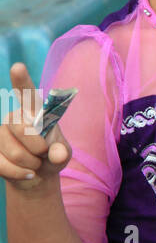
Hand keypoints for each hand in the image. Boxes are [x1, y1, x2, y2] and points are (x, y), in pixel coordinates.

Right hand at [0, 63, 71, 191]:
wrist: (37, 175)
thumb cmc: (51, 157)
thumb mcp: (63, 154)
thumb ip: (62, 152)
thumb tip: (57, 154)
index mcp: (33, 111)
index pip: (27, 93)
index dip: (21, 80)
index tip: (18, 67)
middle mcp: (14, 118)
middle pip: (24, 130)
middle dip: (40, 149)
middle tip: (44, 154)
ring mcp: (1, 133)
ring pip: (16, 152)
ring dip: (31, 165)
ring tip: (35, 163)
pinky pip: (4, 165)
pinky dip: (21, 174)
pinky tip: (27, 173)